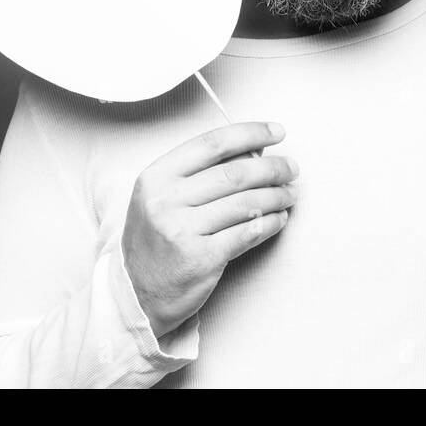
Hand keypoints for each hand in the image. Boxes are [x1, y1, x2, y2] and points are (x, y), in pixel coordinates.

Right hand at [122, 121, 297, 337]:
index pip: (211, 144)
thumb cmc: (154, 242)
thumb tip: (251, 152)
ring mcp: (183, 230)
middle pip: (233, 173)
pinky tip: (279, 218)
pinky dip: (270, 223)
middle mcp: (167, 200)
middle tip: (290, 167)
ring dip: (276, 196)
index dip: (249, 134)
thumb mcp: (160, 198)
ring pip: (244, 203)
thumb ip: (197, 174)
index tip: (275, 132)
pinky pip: (247, 233)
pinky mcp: (202, 258)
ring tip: (289, 193)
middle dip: (271, 167)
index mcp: (156, 177)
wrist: (135, 293)